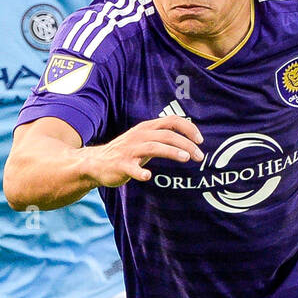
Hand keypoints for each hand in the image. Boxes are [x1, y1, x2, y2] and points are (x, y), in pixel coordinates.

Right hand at [84, 115, 203, 187]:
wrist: (96, 163)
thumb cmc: (127, 152)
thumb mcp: (145, 139)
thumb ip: (162, 137)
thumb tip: (188, 138)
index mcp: (146, 128)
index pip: (171, 121)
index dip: (188, 128)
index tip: (200, 140)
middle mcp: (139, 136)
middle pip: (167, 135)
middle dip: (186, 144)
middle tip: (199, 156)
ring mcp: (130, 150)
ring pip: (154, 147)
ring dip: (172, 151)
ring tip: (186, 158)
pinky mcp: (121, 165)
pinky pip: (132, 168)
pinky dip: (140, 172)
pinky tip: (148, 176)